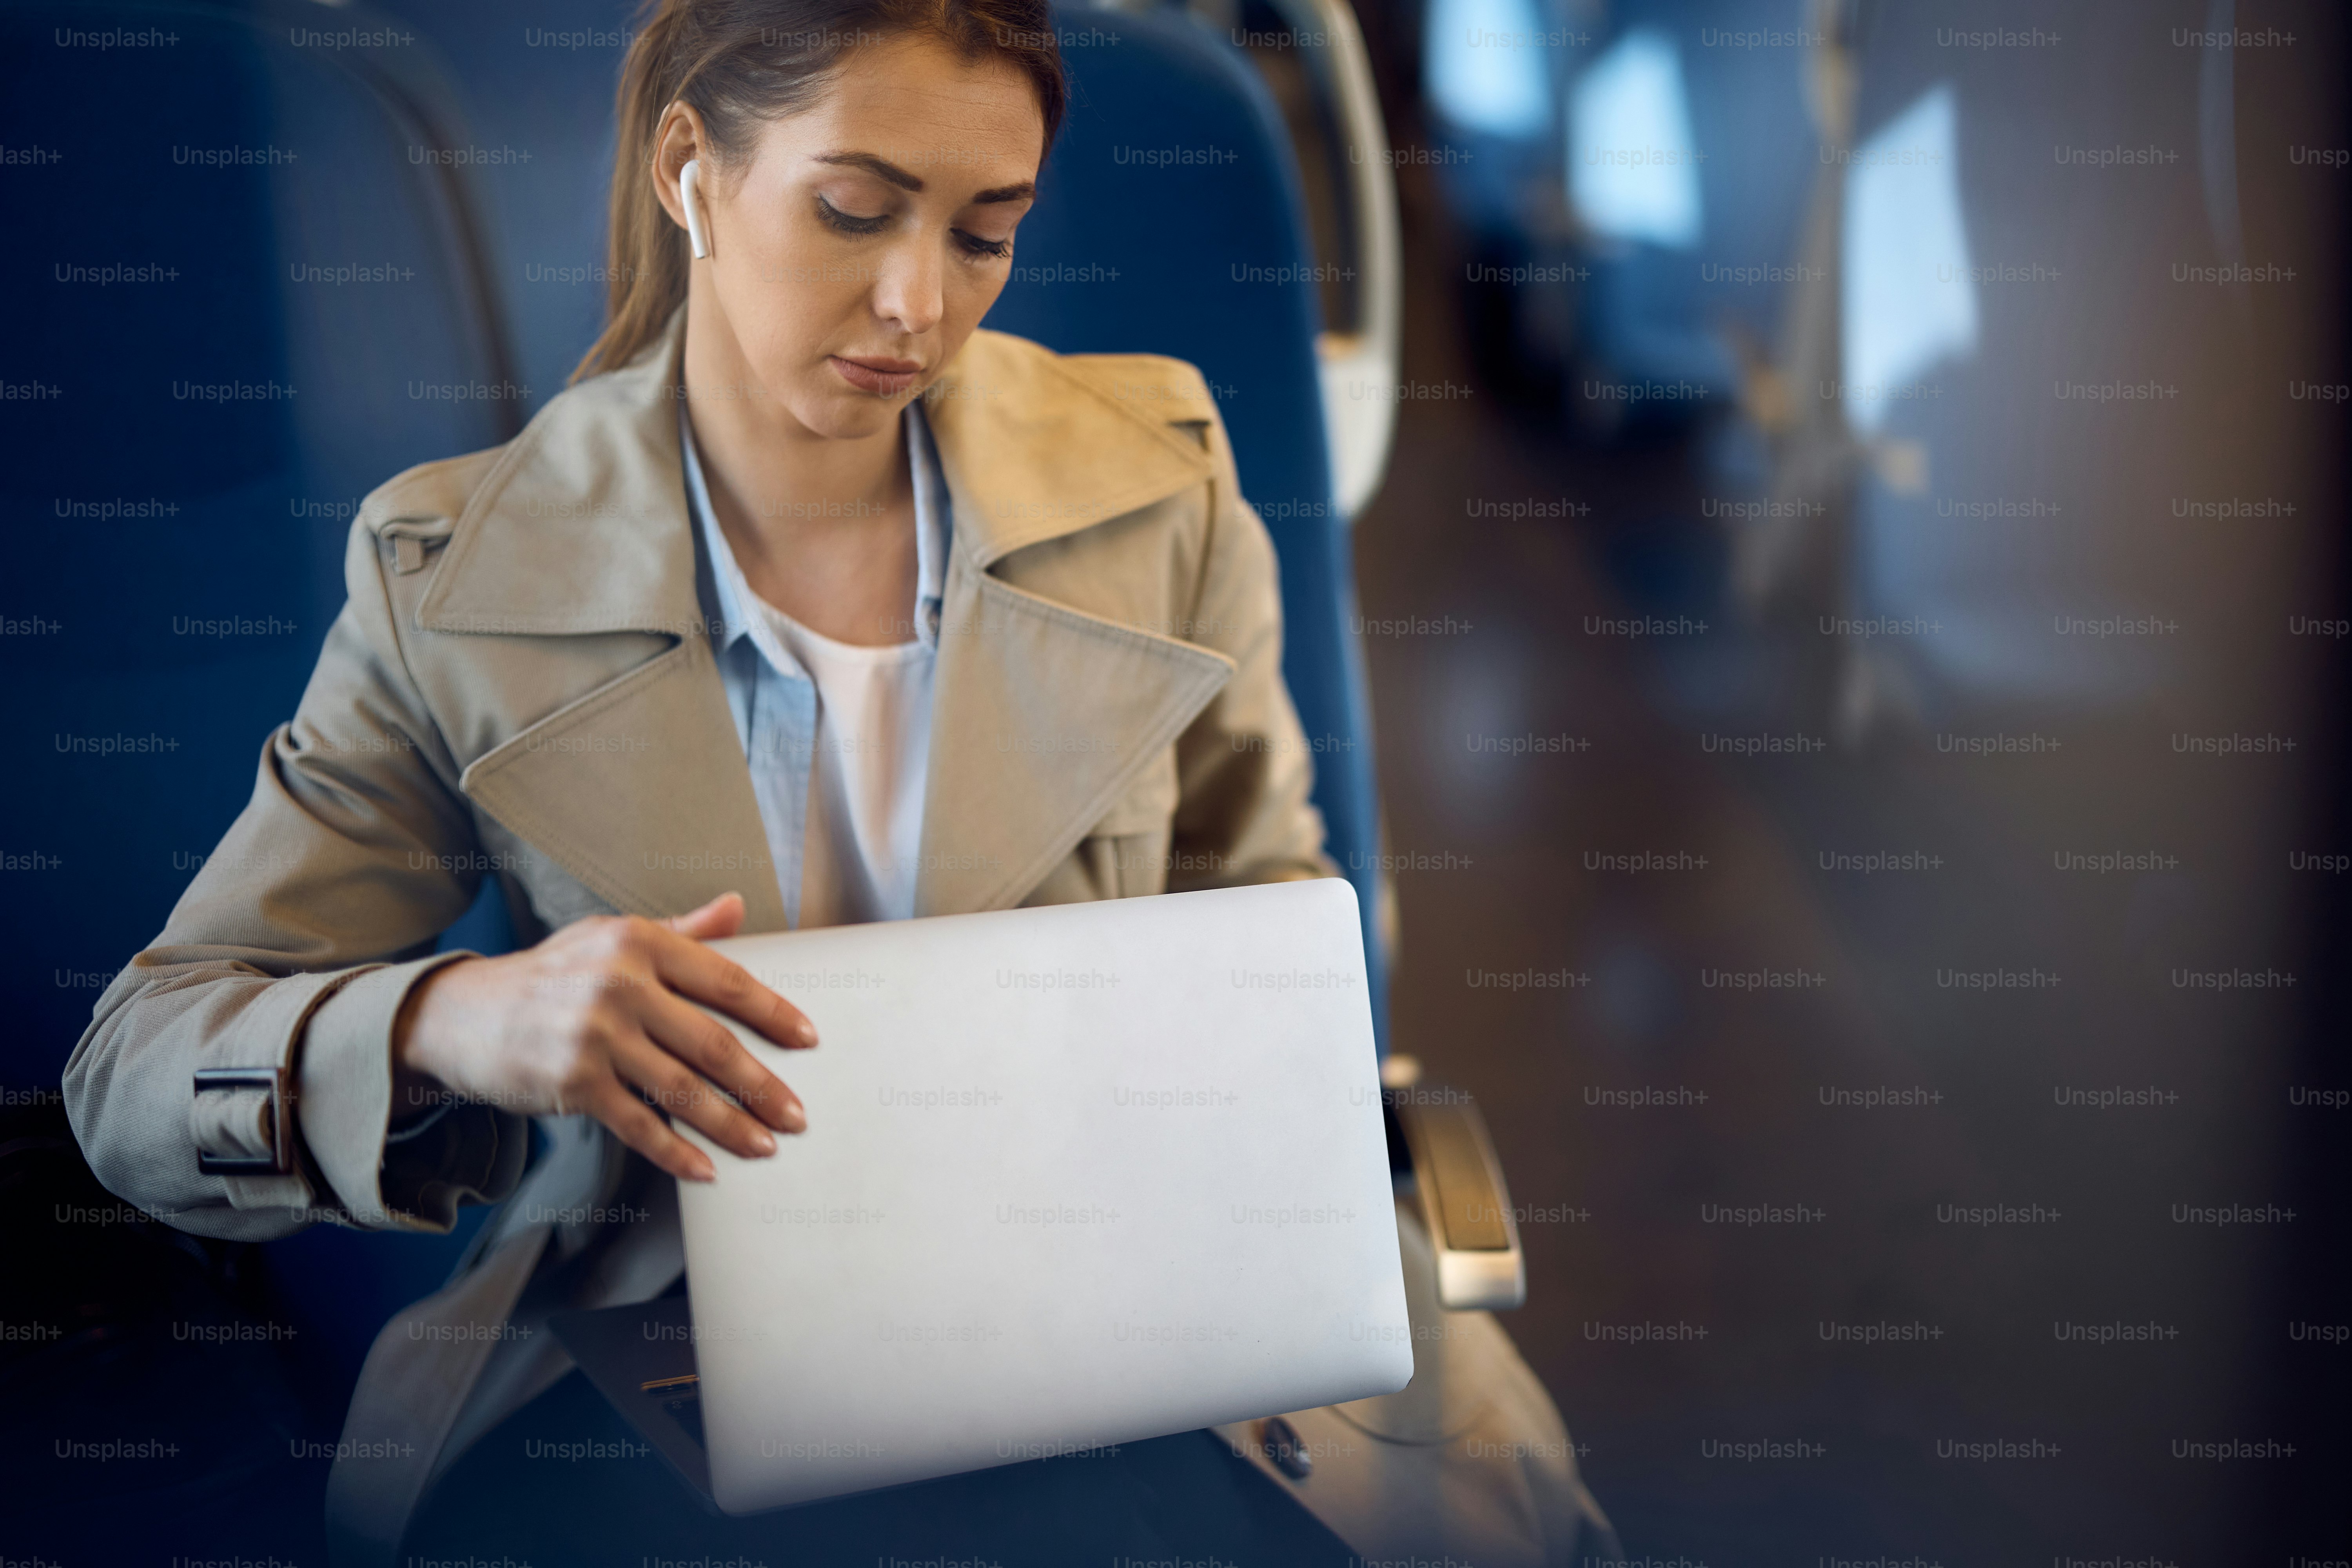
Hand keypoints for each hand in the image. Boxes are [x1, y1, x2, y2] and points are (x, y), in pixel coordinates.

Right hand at [390, 892, 814, 1181]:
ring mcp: (595, 1036)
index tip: (809, 1040)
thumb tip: (738, 907)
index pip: (726, 980)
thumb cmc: (554, 974)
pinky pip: (638, 1124)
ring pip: (681, 1090)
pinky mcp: (573, 1082)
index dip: (774, 1013)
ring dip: (731, 1124)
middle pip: (712, 1043)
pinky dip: (676, 1152)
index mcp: (640, 942)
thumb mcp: (611, 937)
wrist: (464, 1014)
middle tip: (798, 1114)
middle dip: (763, 1084)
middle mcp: (620, 985)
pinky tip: (705, 1170)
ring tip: (766, 1145)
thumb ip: (682, 929)